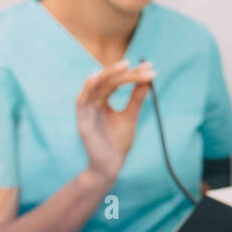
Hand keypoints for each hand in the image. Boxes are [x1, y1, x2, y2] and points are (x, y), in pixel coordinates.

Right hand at [76, 59, 155, 183]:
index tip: (150, 67)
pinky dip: (88, 89)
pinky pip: (81, 101)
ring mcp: (86, 111)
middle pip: (107, 80)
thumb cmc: (118, 141)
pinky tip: (97, 78)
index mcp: (102, 100)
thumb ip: (136, 98)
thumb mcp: (130, 116)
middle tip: (144, 67)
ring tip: (125, 66)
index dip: (133, 73)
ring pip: (94, 86)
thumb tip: (148, 79)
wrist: (110, 165)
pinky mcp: (82, 121)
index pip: (116, 81)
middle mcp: (92, 102)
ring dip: (109, 75)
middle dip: (125, 72)